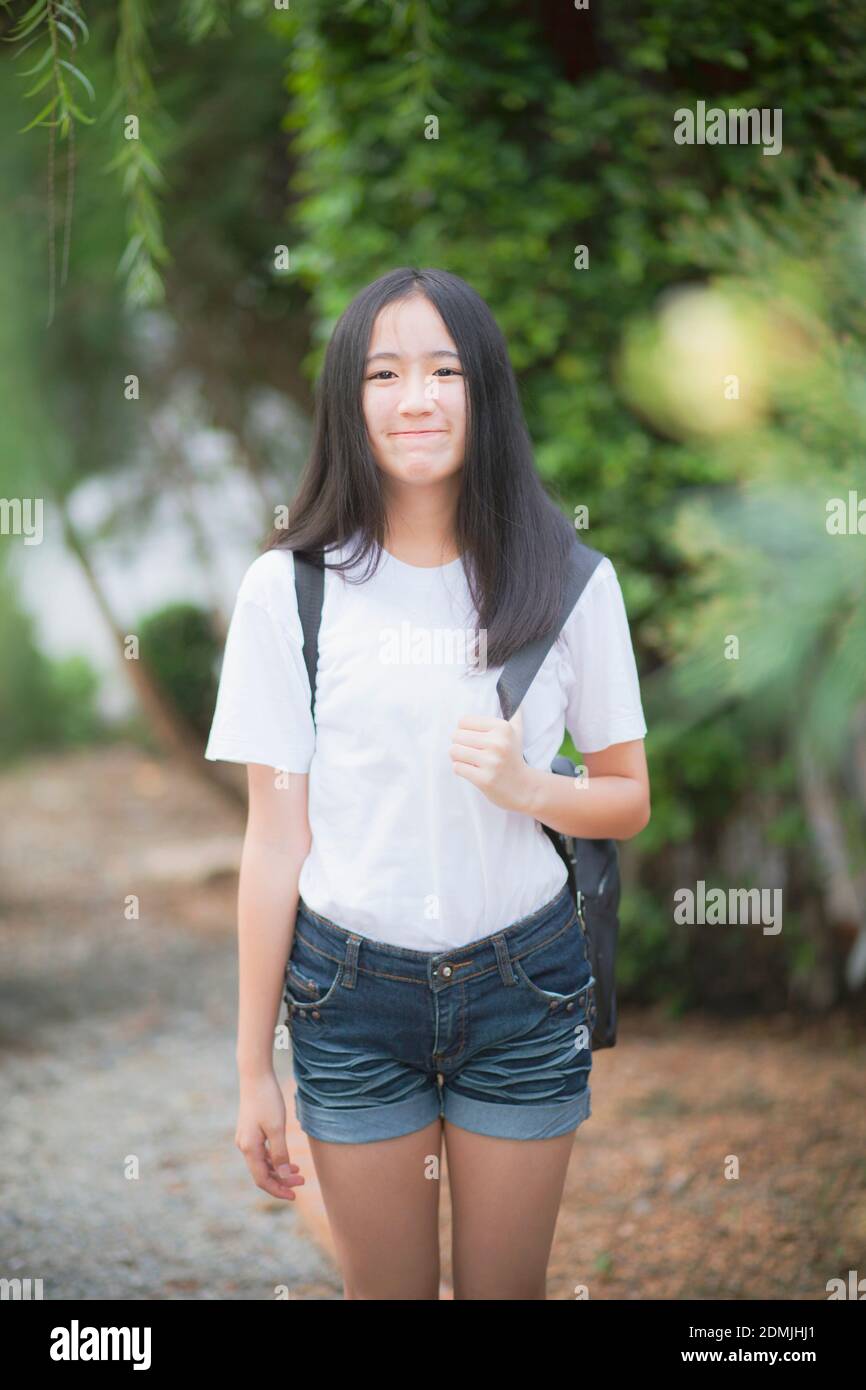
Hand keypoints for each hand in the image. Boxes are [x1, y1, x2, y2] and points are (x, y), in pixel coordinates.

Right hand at [236, 1068, 305, 1200]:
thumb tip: (283, 1174)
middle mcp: (244, 1146)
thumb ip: (280, 1153)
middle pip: (262, 1173)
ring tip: (298, 1171)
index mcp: (249, 1148)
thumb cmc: (267, 1100)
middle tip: (302, 1182)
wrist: (255, 1076)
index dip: (278, 1190)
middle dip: (281, 1181)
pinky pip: (262, 1152)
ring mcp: (246, 1138)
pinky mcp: (250, 1131)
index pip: (262, 1179)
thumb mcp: (277, 1128)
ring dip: (279, 1170)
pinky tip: (287, 1158)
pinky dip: (275, 1158)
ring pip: (262, 1163)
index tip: (295, 1195)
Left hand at [449, 706, 534, 812]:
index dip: (464, 730)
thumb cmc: (514, 757)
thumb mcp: (517, 733)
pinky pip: (457, 767)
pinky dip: (461, 769)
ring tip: (469, 760)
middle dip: (460, 744)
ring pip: (454, 751)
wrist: (523, 788)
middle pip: (456, 735)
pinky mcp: (484, 779)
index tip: (473, 739)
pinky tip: (472, 770)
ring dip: (458, 757)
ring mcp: (491, 762)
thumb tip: (518, 699)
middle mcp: (497, 743)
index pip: (463, 721)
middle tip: (471, 751)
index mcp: (502, 728)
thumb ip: (515, 714)